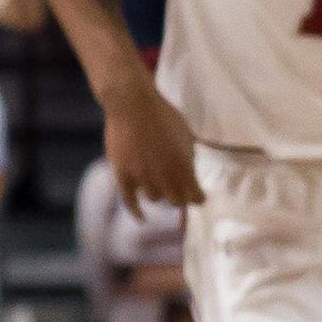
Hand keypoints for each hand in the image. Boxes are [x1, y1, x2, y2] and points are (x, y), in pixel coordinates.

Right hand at [100, 71, 205, 212]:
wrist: (132, 104)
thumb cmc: (163, 116)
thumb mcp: (186, 136)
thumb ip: (188, 159)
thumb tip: (189, 174)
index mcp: (183, 167)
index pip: (196, 197)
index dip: (198, 197)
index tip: (198, 196)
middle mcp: (163, 176)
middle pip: (176, 201)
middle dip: (180, 196)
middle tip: (179, 190)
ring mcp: (141, 177)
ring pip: (155, 198)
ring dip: (160, 192)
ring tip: (159, 185)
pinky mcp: (122, 174)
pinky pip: (129, 200)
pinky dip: (136, 211)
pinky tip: (142, 218)